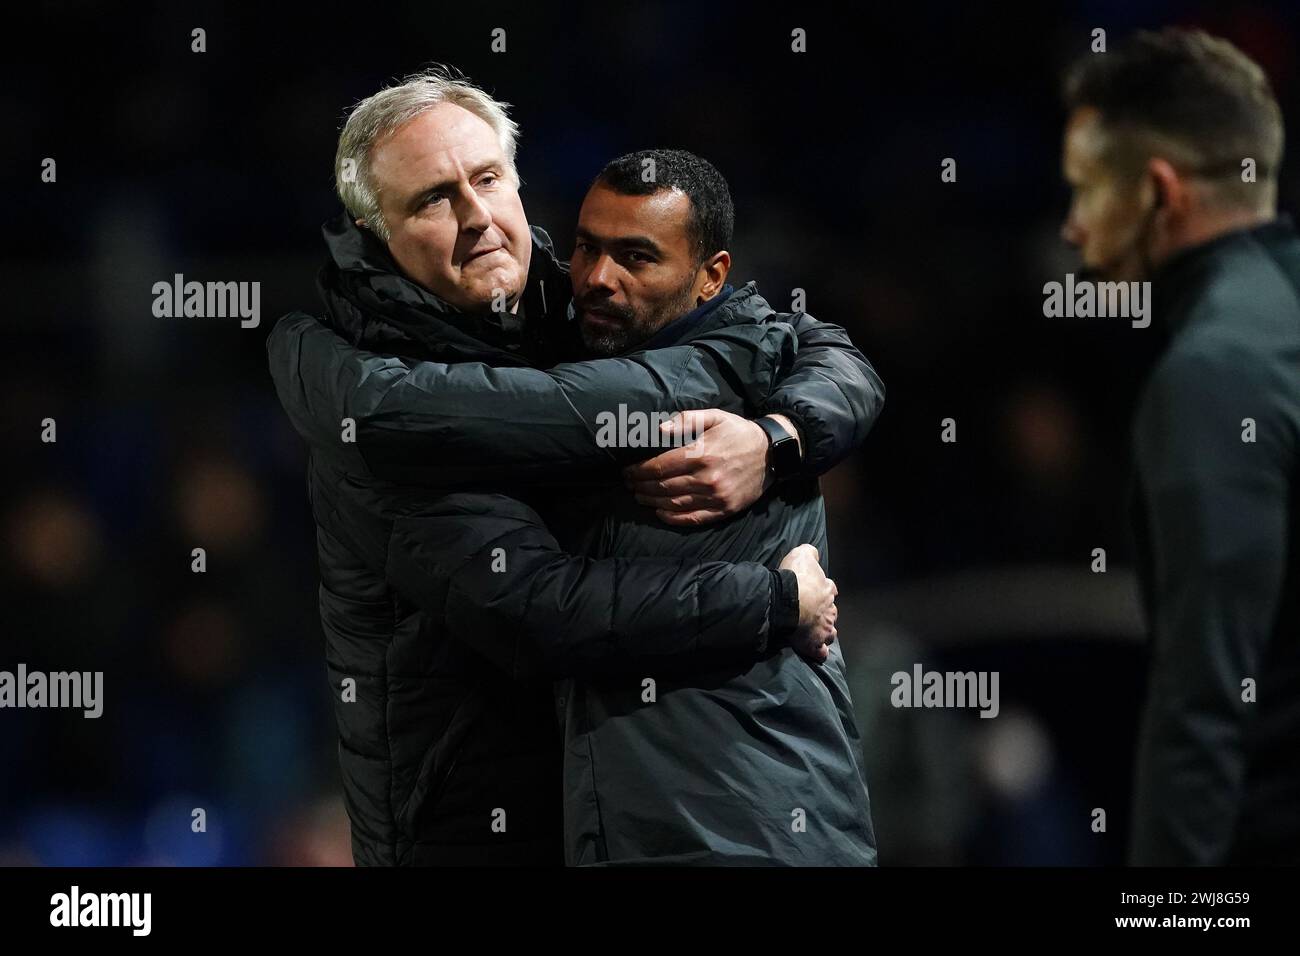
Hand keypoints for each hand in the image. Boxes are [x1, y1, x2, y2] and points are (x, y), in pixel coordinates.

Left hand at [623, 409, 799, 526]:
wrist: (772, 453)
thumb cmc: (738, 432)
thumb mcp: (715, 417)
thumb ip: (686, 420)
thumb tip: (659, 430)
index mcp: (701, 454)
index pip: (659, 466)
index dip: (639, 470)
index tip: (628, 470)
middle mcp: (707, 478)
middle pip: (663, 486)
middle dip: (641, 485)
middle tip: (629, 483)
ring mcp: (716, 497)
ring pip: (674, 503)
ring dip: (652, 501)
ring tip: (639, 496)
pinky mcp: (724, 510)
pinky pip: (692, 518)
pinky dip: (672, 517)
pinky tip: (660, 512)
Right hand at [779, 544, 836, 663]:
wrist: (787, 600)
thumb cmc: (795, 577)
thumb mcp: (802, 555)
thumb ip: (809, 553)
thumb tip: (813, 553)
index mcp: (827, 589)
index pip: (830, 590)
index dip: (825, 591)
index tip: (820, 592)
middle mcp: (829, 610)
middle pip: (831, 613)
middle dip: (825, 613)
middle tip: (814, 614)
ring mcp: (824, 628)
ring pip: (830, 632)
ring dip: (825, 632)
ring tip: (817, 633)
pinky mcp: (815, 643)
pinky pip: (820, 652)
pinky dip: (819, 652)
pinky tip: (816, 651)